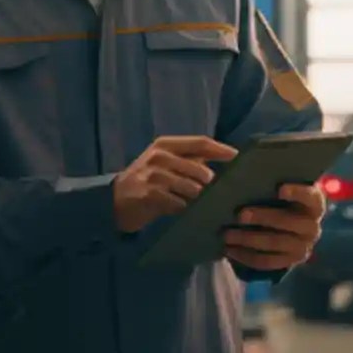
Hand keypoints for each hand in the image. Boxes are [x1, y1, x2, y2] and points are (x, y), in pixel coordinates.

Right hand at [113, 136, 237, 232]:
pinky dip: (183, 208)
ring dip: (197, 197)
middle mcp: (159, 156)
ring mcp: (153, 175)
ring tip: (198, 202)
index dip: (221, 149)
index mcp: (166, 144)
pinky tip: (182, 210)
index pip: (200, 142)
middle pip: (199, 168)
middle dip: (210, 182)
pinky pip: (177, 203)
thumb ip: (190, 160)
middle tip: (215, 191)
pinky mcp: (149, 194)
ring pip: (191, 187)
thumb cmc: (147, 180)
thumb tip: (223, 160)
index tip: (238, 157)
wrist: (114, 200)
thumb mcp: (166, 163)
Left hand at [224, 183, 325, 271]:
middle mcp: (313, 227)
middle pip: (289, 222)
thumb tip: (247, 169)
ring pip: (275, 244)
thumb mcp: (280, 186)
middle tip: (240, 215)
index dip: (297, 192)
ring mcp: (303, 247)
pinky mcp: (290, 262)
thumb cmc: (279, 197)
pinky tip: (230, 250)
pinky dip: (247, 256)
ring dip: (249, 239)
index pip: (310, 197)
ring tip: (227, 235)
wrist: (287, 224)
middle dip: (264, 218)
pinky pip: (268, 262)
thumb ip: (271, 179)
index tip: (280, 189)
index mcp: (314, 203)